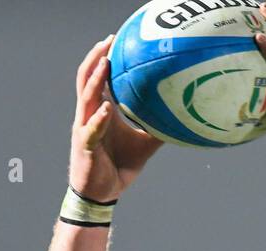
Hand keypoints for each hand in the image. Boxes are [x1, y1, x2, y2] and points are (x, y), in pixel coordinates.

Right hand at [69, 35, 161, 201]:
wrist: (102, 195)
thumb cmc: (118, 168)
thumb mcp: (143, 145)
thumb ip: (156, 129)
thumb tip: (180, 119)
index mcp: (99, 113)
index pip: (97, 79)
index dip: (102, 58)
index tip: (115, 40)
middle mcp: (88, 116)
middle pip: (85, 79)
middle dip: (96, 58)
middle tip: (109, 41)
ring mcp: (84, 130)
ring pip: (85, 99)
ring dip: (94, 80)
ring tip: (105, 63)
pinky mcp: (85, 148)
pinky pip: (91, 130)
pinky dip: (99, 118)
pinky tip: (108, 108)